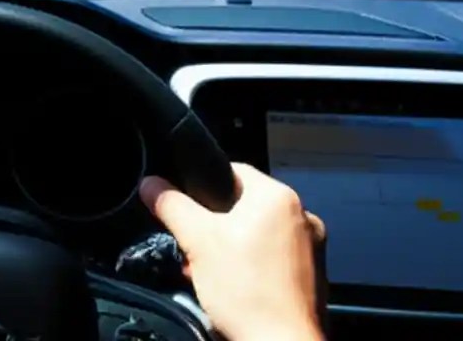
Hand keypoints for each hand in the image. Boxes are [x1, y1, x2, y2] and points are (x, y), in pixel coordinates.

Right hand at [140, 164, 326, 340]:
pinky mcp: (312, 277)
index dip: (202, 187)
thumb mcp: (198, 242)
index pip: (234, 171)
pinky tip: (233, 288)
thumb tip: (151, 184)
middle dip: (215, 226)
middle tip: (194, 247)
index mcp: (279, 197)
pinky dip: (252, 268)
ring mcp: (312, 249)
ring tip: (210, 272)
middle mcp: (303, 217)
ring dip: (231, 249)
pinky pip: (274, 260)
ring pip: (258, 235)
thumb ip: (172, 206)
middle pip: (245, 207)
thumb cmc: (246, 291)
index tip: (185, 208)